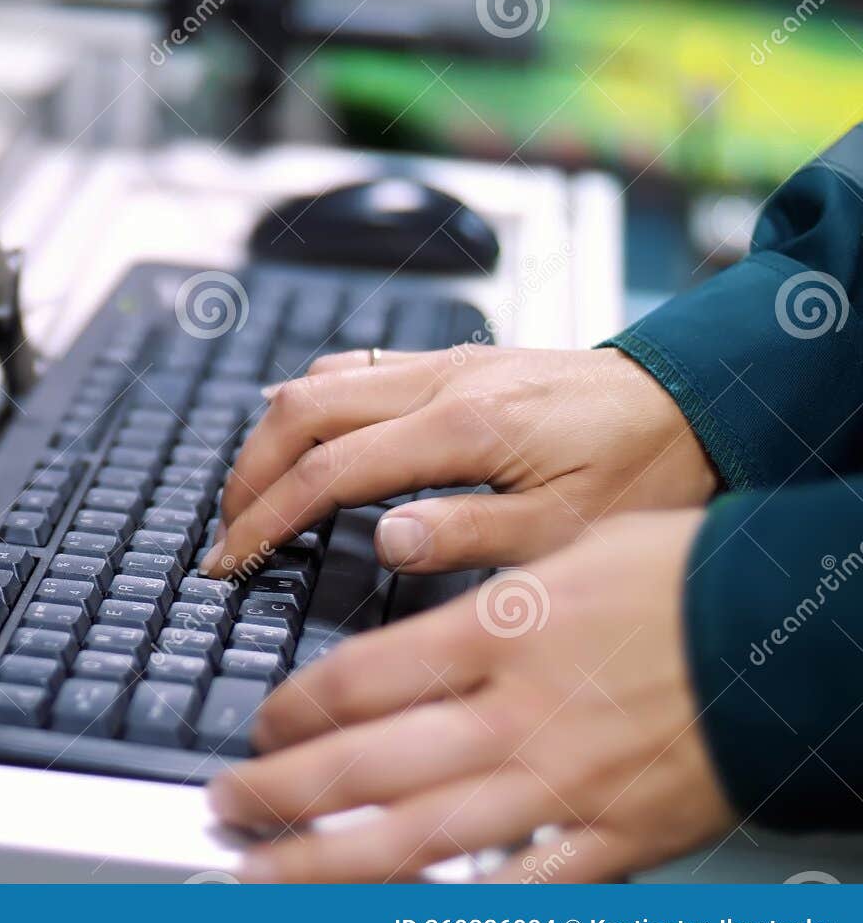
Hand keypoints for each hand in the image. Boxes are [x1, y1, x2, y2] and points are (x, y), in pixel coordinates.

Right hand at [202, 347, 718, 578]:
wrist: (698, 402)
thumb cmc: (642, 474)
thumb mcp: (568, 532)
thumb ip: (470, 535)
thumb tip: (381, 539)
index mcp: (462, 430)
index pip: (326, 474)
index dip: (265, 521)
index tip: (230, 561)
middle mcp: (442, 383)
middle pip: (301, 413)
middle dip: (246, 475)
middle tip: (224, 532)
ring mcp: (444, 364)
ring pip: (320, 380)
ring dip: (268, 434)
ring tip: (246, 489)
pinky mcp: (456, 360)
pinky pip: (359, 363)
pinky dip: (310, 394)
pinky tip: (293, 416)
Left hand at [206, 509, 736, 882]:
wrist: (789, 627)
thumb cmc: (680, 582)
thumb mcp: (559, 560)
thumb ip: (472, 603)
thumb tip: (397, 630)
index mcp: (498, 632)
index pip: (358, 679)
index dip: (292, 710)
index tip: (264, 727)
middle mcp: (514, 712)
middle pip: (364, 762)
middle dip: (279, 790)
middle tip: (226, 804)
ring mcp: (561, 782)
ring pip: (416, 834)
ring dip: (326, 858)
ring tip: (265, 872)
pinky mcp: (611, 836)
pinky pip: (517, 888)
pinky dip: (450, 908)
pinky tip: (394, 918)